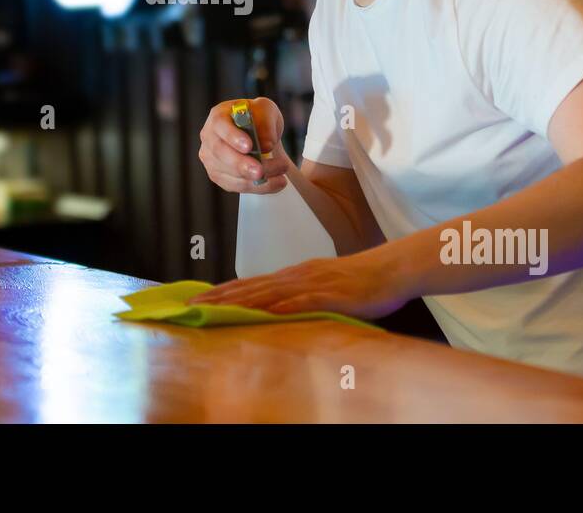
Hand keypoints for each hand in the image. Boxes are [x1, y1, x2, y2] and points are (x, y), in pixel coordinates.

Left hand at [186, 245, 412, 320]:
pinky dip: (281, 308)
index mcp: (294, 275)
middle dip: (219, 297)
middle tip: (191, 304)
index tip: (197, 299)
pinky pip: (302, 302)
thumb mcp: (323, 288)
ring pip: (269, 293)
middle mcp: (297, 276)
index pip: (251, 283)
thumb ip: (300, 297)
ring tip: (216, 309)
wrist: (391, 269)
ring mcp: (313, 284)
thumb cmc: (360, 282)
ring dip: (240, 302)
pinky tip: (265, 313)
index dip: (223, 291)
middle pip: (251, 287)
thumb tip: (278, 310)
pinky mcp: (330, 295)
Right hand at [198, 96, 292, 192]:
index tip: (249, 146)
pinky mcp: (219, 176)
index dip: (233, 137)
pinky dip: (258, 187)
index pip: (220, 125)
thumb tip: (266, 145)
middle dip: (242, 165)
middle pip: (220, 153)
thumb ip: (266, 123)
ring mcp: (211, 159)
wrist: (259, 134)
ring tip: (281, 172)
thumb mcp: (267, 111)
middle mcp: (209, 138)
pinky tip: (277, 182)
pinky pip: (237, 186)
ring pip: (229, 174)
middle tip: (260, 171)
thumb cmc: (259, 119)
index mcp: (218, 116)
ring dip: (255, 178)